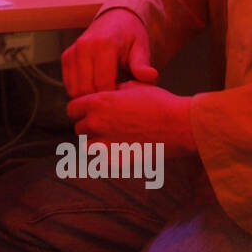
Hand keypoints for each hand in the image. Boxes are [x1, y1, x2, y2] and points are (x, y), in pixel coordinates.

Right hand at [62, 8, 158, 96]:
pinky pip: (69, 84)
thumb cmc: (131, 36)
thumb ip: (142, 64)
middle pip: (86, 89)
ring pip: (74, 90)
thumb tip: (152, 76)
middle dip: (100, 100)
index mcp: (104, 45)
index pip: (103, 84)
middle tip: (115, 100)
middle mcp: (84, 47)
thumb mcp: (141, 47)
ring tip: (106, 93)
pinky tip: (96, 87)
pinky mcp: (66, 57)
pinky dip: (80, 90)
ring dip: (89, 97)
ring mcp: (72, 52)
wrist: (115, 19)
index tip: (125, 100)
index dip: (114, 98)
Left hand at [66, 81, 196, 156]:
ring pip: (88, 147)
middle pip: (79, 128)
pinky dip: (104, 161)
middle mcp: (96, 122)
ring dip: (96, 145)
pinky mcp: (115, 160)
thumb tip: (111, 93)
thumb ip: (116, 90)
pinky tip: (116, 156)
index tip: (90, 113)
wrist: (179, 125)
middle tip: (106, 127)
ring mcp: (105, 143)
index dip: (80, 110)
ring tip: (111, 143)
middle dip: (90, 127)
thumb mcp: (135, 86)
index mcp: (98, 102)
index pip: (72, 109)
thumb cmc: (160, 103)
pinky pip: (99, 165)